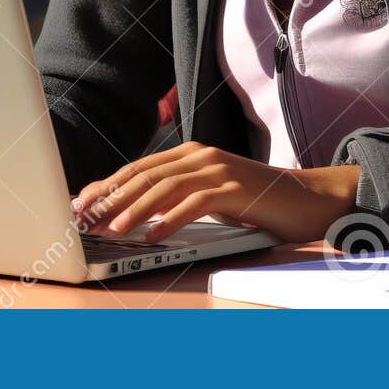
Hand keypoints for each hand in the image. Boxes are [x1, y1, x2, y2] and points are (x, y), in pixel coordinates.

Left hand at [72, 141, 360, 243]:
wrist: (306, 199)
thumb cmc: (255, 201)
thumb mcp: (210, 195)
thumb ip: (177, 197)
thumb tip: (135, 214)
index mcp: (190, 154)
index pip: (139, 168)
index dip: (108, 186)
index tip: (82, 204)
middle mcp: (201, 156)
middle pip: (146, 174)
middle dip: (112, 198)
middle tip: (87, 219)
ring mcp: (219, 169)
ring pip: (166, 186)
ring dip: (136, 209)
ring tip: (114, 229)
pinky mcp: (236, 188)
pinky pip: (197, 202)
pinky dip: (172, 218)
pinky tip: (155, 234)